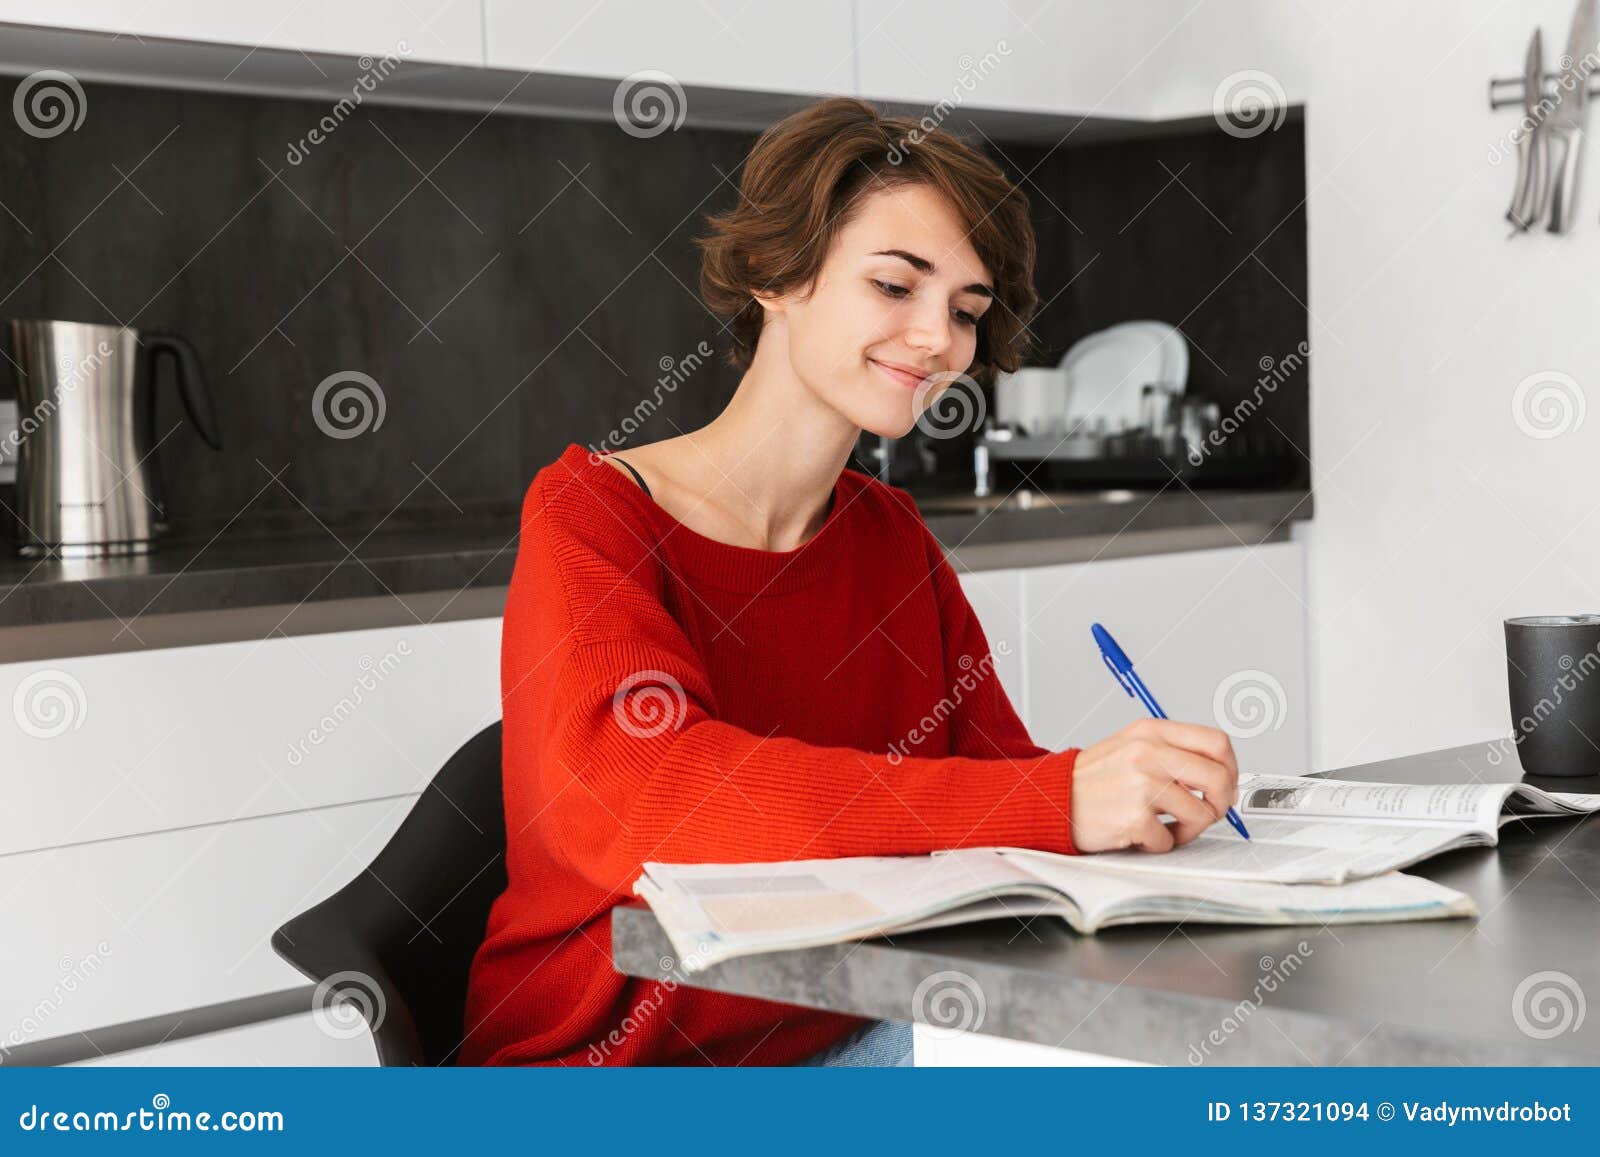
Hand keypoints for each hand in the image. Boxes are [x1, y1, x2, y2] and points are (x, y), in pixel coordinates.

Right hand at [1069, 718, 1238, 853]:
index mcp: (1152, 732)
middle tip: (1209, 812)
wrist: (1051, 797)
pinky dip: (1159, 843)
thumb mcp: (1132, 746)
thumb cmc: (1092, 778)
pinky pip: (1170, 840)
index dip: (1231, 766)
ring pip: (1201, 814)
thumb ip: (1173, 752)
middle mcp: (1148, 753)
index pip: (1216, 742)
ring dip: (1189, 829)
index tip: (1226, 783)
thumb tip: (1220, 775)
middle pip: (1218, 778)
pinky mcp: (1134, 817)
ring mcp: (1142, 785)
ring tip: (1167, 827)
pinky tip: (1142, 834)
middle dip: (1221, 803)